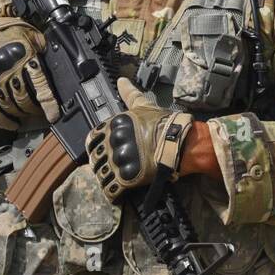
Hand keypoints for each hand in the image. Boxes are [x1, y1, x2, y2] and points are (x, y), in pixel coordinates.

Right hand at [0, 17, 59, 130]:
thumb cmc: (16, 33)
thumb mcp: (37, 39)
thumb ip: (46, 54)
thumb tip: (63, 69)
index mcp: (25, 56)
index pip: (40, 85)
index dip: (48, 104)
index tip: (54, 116)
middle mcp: (7, 68)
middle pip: (24, 99)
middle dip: (34, 110)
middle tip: (40, 114)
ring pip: (9, 105)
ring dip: (20, 115)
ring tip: (27, 118)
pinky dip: (1, 119)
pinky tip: (10, 124)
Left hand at [86, 78, 191, 203]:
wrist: (181, 143)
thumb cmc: (164, 123)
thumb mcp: (144, 105)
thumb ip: (130, 94)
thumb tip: (121, 81)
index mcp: (113, 125)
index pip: (93, 139)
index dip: (98, 146)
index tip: (106, 150)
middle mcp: (112, 142)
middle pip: (96, 158)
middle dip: (101, 163)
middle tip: (112, 166)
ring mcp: (118, 161)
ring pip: (102, 175)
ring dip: (107, 178)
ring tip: (116, 179)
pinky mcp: (126, 179)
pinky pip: (112, 190)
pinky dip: (113, 193)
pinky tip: (118, 192)